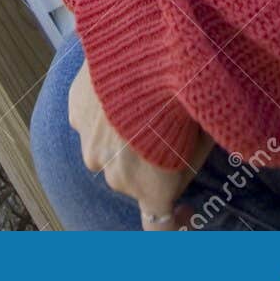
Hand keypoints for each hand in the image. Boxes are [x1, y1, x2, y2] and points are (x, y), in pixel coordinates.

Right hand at [68, 52, 214, 230]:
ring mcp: (90, 147)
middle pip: (133, 179)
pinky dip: (103, 109)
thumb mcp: (204, 133)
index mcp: (152, 190)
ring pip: (107, 150)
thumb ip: (192, 157)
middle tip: (164, 128)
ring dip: (120, 136)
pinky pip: (91, 120)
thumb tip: (188, 156)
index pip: (159, 227)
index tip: (185, 210)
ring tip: (137, 101)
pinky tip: (118, 83)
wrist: (141, 53)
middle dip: (147, 163)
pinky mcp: (75, 114)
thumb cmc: (181, 96)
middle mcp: (117, 178)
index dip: (175, 221)